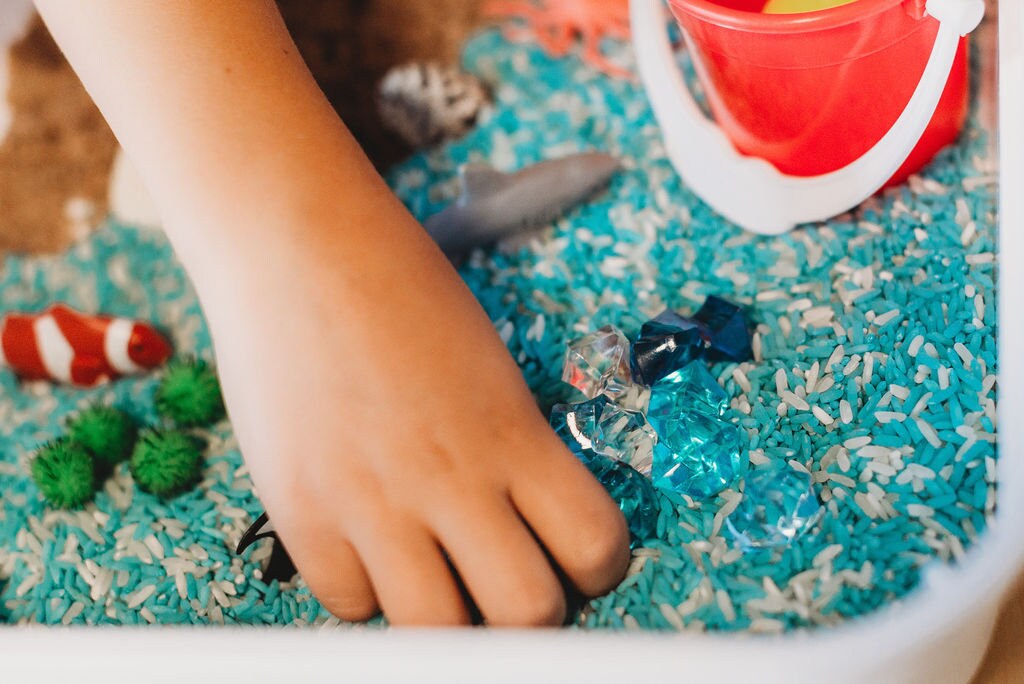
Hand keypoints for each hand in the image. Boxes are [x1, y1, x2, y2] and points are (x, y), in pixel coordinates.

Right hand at [209, 221, 629, 625]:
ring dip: (445, 616)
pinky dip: (366, 590)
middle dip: (527, 615)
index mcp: (514, 431)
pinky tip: (366, 546)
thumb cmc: (399, 291)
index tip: (574, 560)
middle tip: (506, 583)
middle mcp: (452, 476)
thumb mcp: (486, 368)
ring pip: (435, 631)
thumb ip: (512, 452)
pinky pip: (350, 606)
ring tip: (433, 573)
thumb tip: (519, 532)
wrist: (297, 246)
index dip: (596, 568)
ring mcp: (372, 500)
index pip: (596, 546)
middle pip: (526, 616)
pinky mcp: (301, 511)